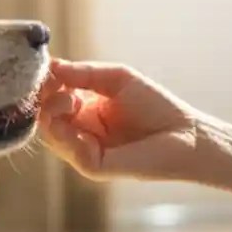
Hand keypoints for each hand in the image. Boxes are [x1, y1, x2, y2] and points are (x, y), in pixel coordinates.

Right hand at [38, 58, 204, 180]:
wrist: (186, 134)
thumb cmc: (155, 106)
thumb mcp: (115, 79)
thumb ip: (82, 74)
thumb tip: (50, 66)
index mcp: (85, 111)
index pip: (51, 99)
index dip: (45, 85)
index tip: (45, 69)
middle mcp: (81, 132)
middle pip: (45, 116)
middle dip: (45, 98)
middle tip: (59, 87)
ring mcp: (85, 151)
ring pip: (50, 133)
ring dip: (51, 112)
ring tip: (70, 100)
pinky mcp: (93, 166)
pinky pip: (67, 149)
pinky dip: (66, 131)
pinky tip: (78, 114)